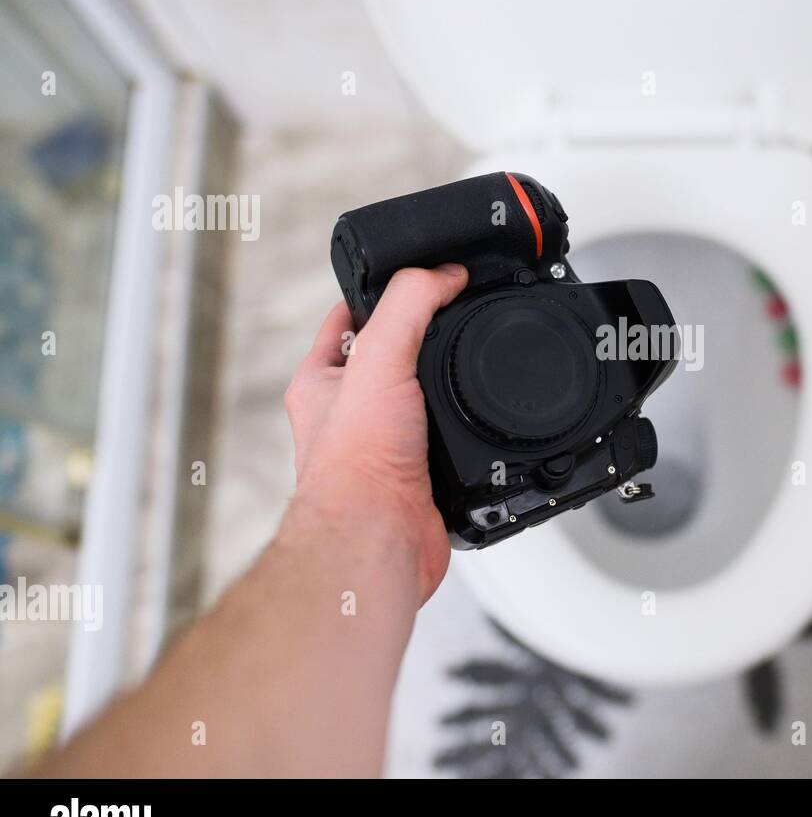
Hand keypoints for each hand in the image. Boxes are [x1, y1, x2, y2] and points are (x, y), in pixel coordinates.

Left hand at [282, 264, 467, 603]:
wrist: (380, 542)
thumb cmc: (355, 466)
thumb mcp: (380, 357)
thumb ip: (411, 305)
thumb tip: (445, 274)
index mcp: (322, 382)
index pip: (347, 319)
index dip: (383, 295)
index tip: (420, 280)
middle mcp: (350, 416)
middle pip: (393, 361)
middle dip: (425, 347)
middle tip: (455, 328)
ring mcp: (386, 450)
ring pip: (425, 406)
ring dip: (451, 397)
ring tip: (472, 379)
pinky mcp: (421, 481)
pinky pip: (452, 448)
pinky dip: (471, 439)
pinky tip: (483, 431)